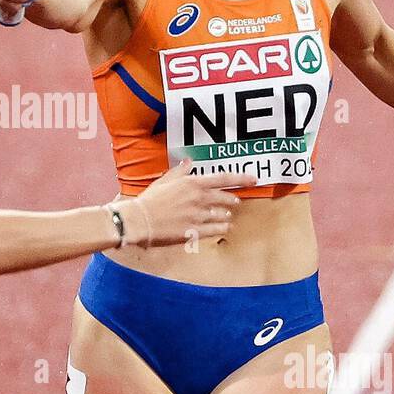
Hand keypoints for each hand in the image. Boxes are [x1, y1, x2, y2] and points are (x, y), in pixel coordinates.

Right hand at [118, 161, 255, 246]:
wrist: (139, 220)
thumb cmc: (149, 200)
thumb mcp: (165, 180)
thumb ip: (180, 171)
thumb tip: (189, 162)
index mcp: (193, 183)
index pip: (223, 179)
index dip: (241, 178)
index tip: (254, 179)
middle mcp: (199, 198)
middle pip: (226, 198)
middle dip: (232, 200)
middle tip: (235, 202)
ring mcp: (199, 216)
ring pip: (223, 215)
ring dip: (226, 215)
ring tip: (226, 216)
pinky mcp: (195, 231)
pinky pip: (217, 229)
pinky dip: (223, 228)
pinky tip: (224, 228)